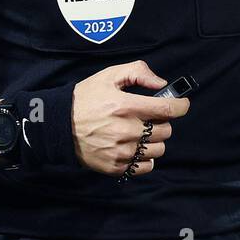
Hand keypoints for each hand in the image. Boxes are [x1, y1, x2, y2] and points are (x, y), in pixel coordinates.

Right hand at [71, 60, 189, 175]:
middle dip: (162, 122)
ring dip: (155, 140)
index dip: (181, 106)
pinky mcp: (115, 166)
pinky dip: (145, 158)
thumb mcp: (109, 76)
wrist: (58, 125)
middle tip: (149, 117)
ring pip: (158, 149)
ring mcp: (121, 151)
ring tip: (141, 133)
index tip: (181, 104)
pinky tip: (135, 147)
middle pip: (166, 130)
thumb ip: (138, 72)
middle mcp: (126, 130)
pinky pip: (145, 166)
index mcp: (126, 106)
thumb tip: (162, 84)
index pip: (168, 109)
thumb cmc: (85, 98)